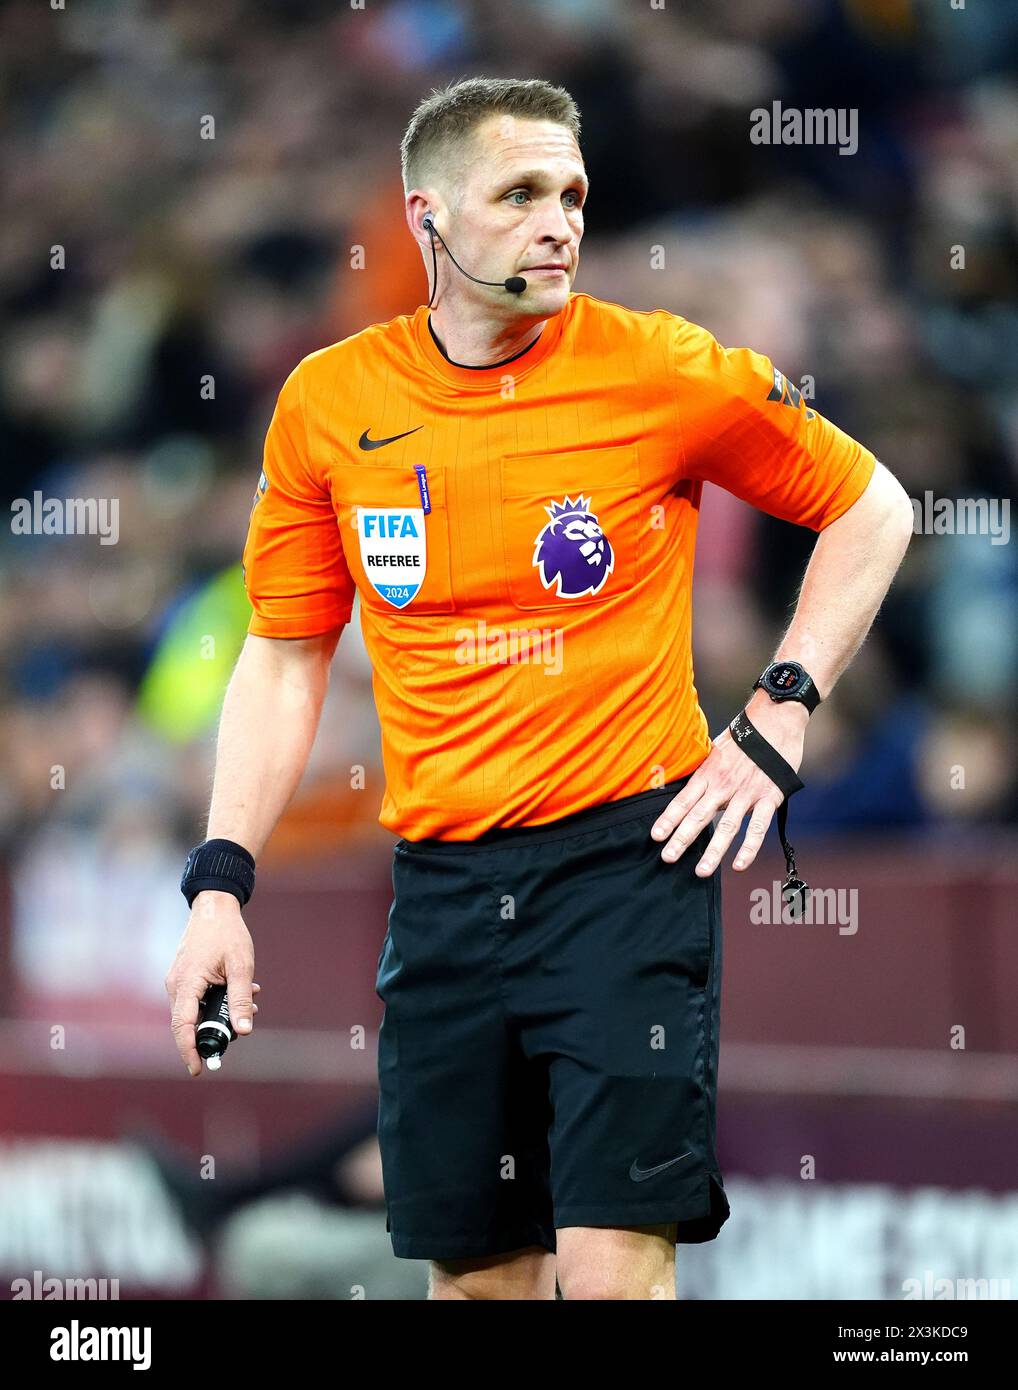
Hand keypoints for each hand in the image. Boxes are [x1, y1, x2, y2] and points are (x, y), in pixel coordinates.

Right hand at [164, 891, 259, 1076]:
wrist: (214, 906)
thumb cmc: (227, 933)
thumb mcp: (240, 966)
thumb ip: (241, 999)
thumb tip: (244, 1030)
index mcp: (186, 983)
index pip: (183, 1027)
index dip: (189, 1051)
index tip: (199, 1070)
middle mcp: (176, 985)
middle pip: (189, 1024)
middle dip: (214, 1032)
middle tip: (239, 1032)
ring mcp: (178, 981)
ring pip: (195, 1012)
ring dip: (220, 1014)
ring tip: (251, 1005)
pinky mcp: (184, 977)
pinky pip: (197, 999)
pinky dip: (216, 1002)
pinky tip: (243, 993)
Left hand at [650, 692, 807, 874]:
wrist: (775, 719)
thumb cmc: (745, 735)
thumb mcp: (716, 749)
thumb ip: (704, 771)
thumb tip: (688, 787)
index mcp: (708, 773)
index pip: (683, 800)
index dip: (668, 819)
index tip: (655, 837)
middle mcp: (723, 785)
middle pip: (699, 816)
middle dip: (682, 839)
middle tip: (667, 858)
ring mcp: (746, 793)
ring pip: (727, 826)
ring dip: (713, 851)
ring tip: (700, 871)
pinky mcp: (769, 797)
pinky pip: (758, 827)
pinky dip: (749, 848)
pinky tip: (739, 865)